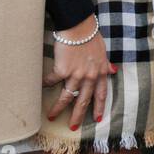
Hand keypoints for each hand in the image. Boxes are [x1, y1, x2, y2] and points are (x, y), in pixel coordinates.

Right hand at [43, 15, 113, 130]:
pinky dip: (45, 85)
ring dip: (58, 108)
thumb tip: (113, 70)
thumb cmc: (91, 36)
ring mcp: (76, 74)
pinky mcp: (62, 70)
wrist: (79, 27)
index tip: (98, 118)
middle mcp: (89, 76)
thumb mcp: (103, 52)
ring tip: (51, 116)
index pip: (101, 94)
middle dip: (78, 116)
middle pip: (83, 101)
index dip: (99, 107)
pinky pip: (52, 81)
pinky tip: (40, 88)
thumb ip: (106, 64)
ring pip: (66, 97)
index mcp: (101, 72)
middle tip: (73, 127)